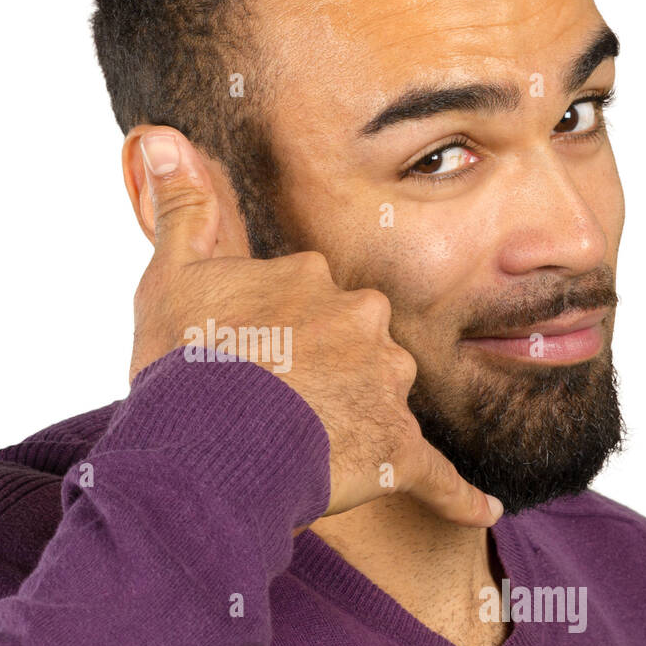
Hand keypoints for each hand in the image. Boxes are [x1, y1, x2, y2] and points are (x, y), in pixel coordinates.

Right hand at [129, 129, 501, 526]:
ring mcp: (384, 386)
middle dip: (329, 370)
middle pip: (359, 343)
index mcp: (313, 277)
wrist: (204, 442)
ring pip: (388, 399)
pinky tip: (483, 509)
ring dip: (363, 422)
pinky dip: (459, 495)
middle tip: (279, 404)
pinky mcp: (397, 451)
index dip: (281, 328)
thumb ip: (182, 207)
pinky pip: (438, 476)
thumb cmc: (184, 361)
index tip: (253, 353)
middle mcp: (362, 321)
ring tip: (311, 453)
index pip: (312, 296)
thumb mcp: (171, 274)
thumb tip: (162, 136)